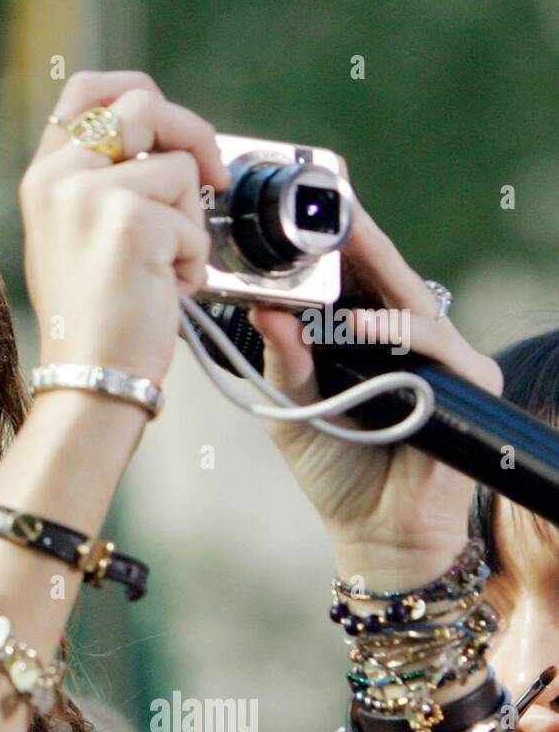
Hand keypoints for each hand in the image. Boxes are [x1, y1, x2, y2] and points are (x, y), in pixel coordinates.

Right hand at [19, 71, 229, 385]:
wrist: (91, 376)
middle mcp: (59, 178)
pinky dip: (193, 259)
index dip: (137, 93)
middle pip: (144, 105)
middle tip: (212, 179)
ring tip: (163, 270)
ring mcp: (91, 195)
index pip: (86, 91)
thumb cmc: (94, 320)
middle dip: (192, 138)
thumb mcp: (79, 238)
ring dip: (189, 222)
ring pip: (179, 168)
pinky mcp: (131, 220)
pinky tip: (165, 290)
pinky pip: (193, 219)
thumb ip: (105, 184)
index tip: (167, 129)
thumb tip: (168, 150)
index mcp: (44, 178)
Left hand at [250, 200, 502, 587]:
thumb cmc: (336, 467)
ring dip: (376, 271)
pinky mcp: (467, 384)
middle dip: (359, 238)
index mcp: (365, 341)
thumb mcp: (294, 409)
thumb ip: (283, 361)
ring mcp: (442, 358)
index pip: (353, 282)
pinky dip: (398, 332)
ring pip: (411, 300)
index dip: (334, 246)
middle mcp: (407, 341)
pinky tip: (364, 325)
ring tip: (340, 245)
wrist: (373, 531)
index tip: (304, 208)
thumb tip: (264, 310)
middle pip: (386, 277)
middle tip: (331, 200)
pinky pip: (433, 345)